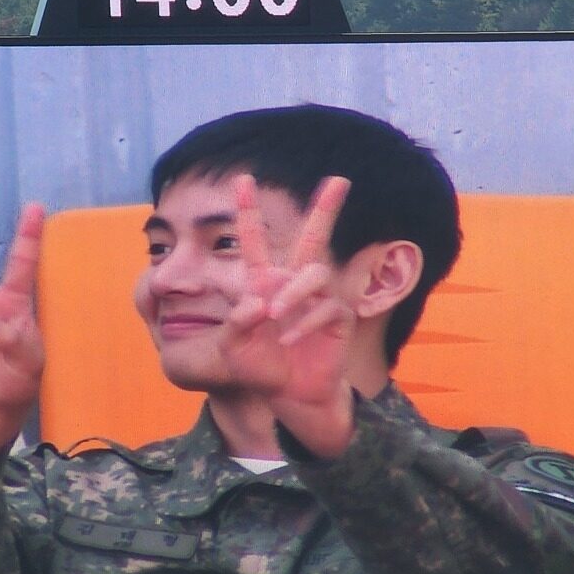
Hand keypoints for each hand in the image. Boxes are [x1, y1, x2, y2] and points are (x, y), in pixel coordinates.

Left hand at [221, 174, 355, 456]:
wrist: (288, 395)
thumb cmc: (259, 367)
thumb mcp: (234, 348)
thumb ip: (236, 325)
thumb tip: (257, 303)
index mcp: (263, 282)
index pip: (254, 241)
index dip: (247, 210)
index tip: (242, 179)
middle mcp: (293, 283)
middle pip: (313, 237)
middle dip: (326, 208)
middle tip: (339, 179)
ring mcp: (318, 298)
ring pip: (314, 273)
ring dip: (293, 292)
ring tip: (275, 317)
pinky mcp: (338, 317)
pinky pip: (326, 308)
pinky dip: (305, 323)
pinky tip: (291, 340)